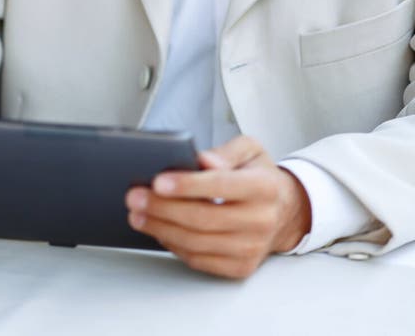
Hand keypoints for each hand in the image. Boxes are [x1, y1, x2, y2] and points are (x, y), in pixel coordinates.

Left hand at [125, 135, 311, 278]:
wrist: (285, 212)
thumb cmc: (260, 177)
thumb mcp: (250, 151)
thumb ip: (225, 152)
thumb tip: (202, 159)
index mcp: (264, 187)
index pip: (221, 186)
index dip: (187, 185)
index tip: (157, 181)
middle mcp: (261, 221)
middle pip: (203, 218)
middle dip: (162, 208)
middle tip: (135, 197)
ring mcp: (251, 248)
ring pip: (197, 242)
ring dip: (161, 229)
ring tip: (138, 214)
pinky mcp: (240, 267)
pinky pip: (200, 260)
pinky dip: (174, 245)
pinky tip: (158, 230)